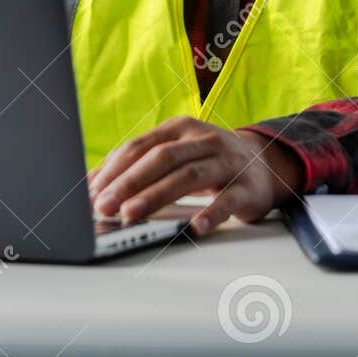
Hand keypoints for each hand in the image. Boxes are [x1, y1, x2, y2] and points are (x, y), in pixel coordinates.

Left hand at [89, 117, 303, 236]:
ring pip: (188, 176)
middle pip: (161, 158)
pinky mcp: (246, 188)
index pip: (140, 146)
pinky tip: (194, 227)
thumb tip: (93, 182)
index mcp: (180, 129)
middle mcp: (203, 140)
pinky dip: (210, 213)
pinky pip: (227, 200)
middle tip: (105, 205)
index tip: (93, 192)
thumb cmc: (208, 160)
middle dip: (129, 183)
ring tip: (132, 214)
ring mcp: (226, 162)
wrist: (264, 164)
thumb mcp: (175, 152)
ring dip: (156, 195)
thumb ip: (138, 164)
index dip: (114, 169)